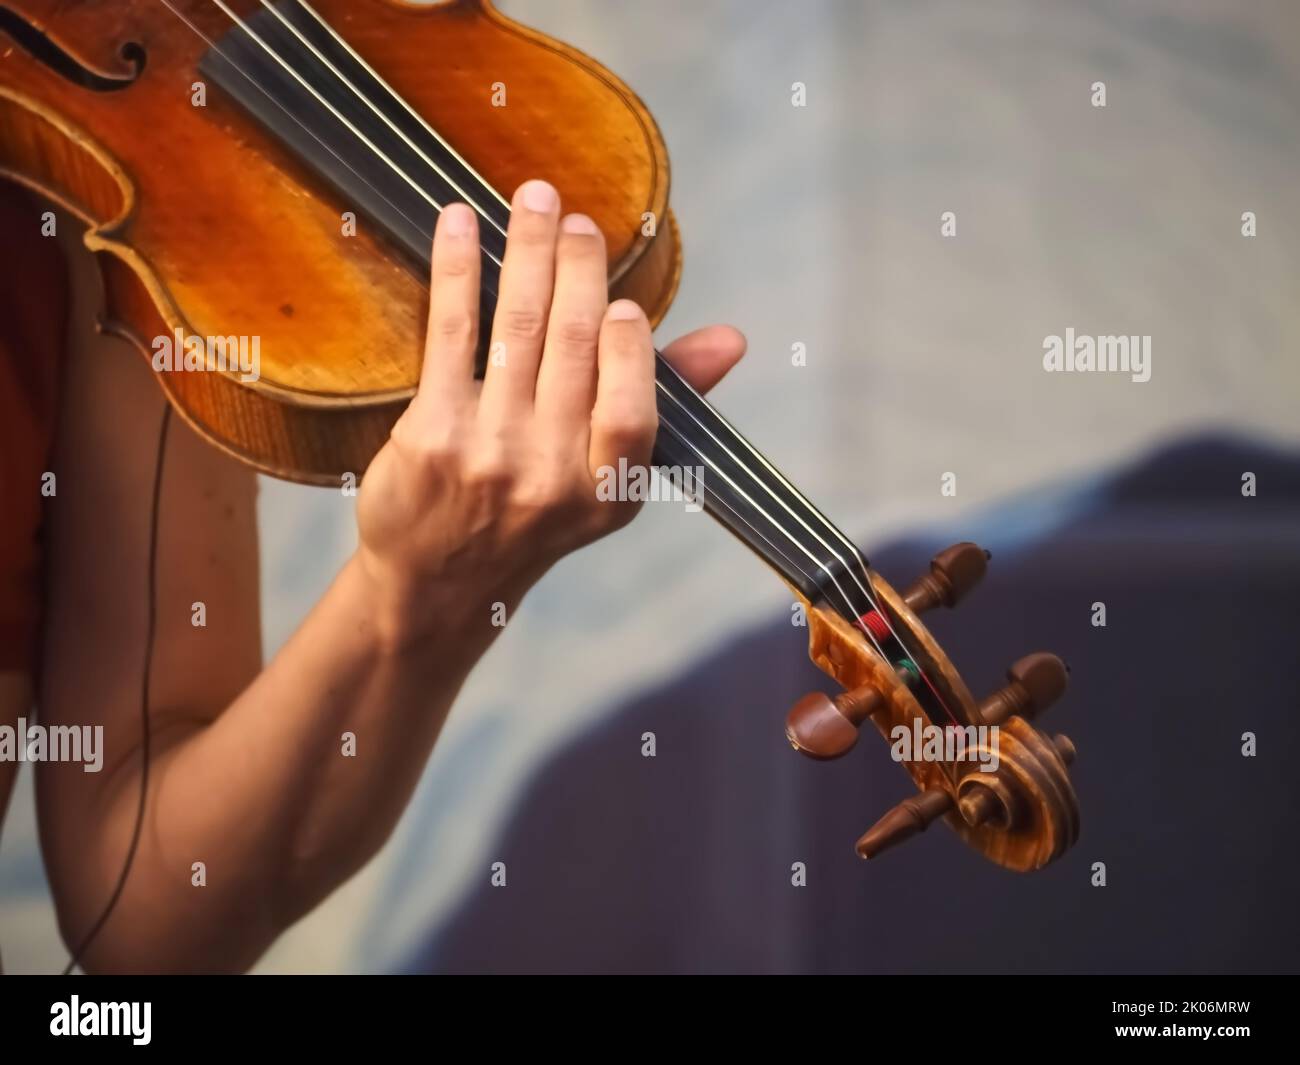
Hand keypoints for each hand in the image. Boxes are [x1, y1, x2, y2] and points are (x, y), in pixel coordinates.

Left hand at [356, 179, 744, 644]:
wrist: (437, 583)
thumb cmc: (530, 518)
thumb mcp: (606, 480)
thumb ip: (661, 401)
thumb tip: (732, 339)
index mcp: (610, 491)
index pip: (634, 408)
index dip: (631, 345)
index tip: (624, 301)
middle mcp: (553, 476)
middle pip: (573, 347)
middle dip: (576, 267)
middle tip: (573, 217)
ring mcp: (490, 453)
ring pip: (519, 328)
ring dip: (526, 250)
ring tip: (533, 199)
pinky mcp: (431, 433)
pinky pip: (453, 333)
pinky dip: (458, 270)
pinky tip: (459, 222)